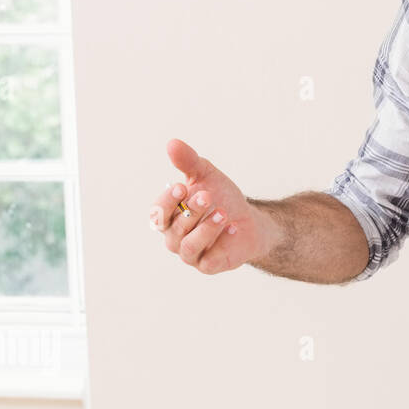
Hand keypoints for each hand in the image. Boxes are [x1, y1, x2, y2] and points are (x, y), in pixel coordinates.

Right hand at [149, 138, 276, 273]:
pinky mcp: (208, 265)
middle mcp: (174, 237)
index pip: (158, 212)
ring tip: (222, 213)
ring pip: (188, 245)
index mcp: (169, 216)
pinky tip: (233, 228)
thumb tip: (172, 143)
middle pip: (173, 228)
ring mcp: (190, 253)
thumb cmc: (222, 198)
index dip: (168, 200)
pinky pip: (209, 259)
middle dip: (190, 211)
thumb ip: (188, 162)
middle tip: (207, 195)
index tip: (182, 186)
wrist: (250, 220)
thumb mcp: (207, 175)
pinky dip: (220, 242)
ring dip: (205, 228)